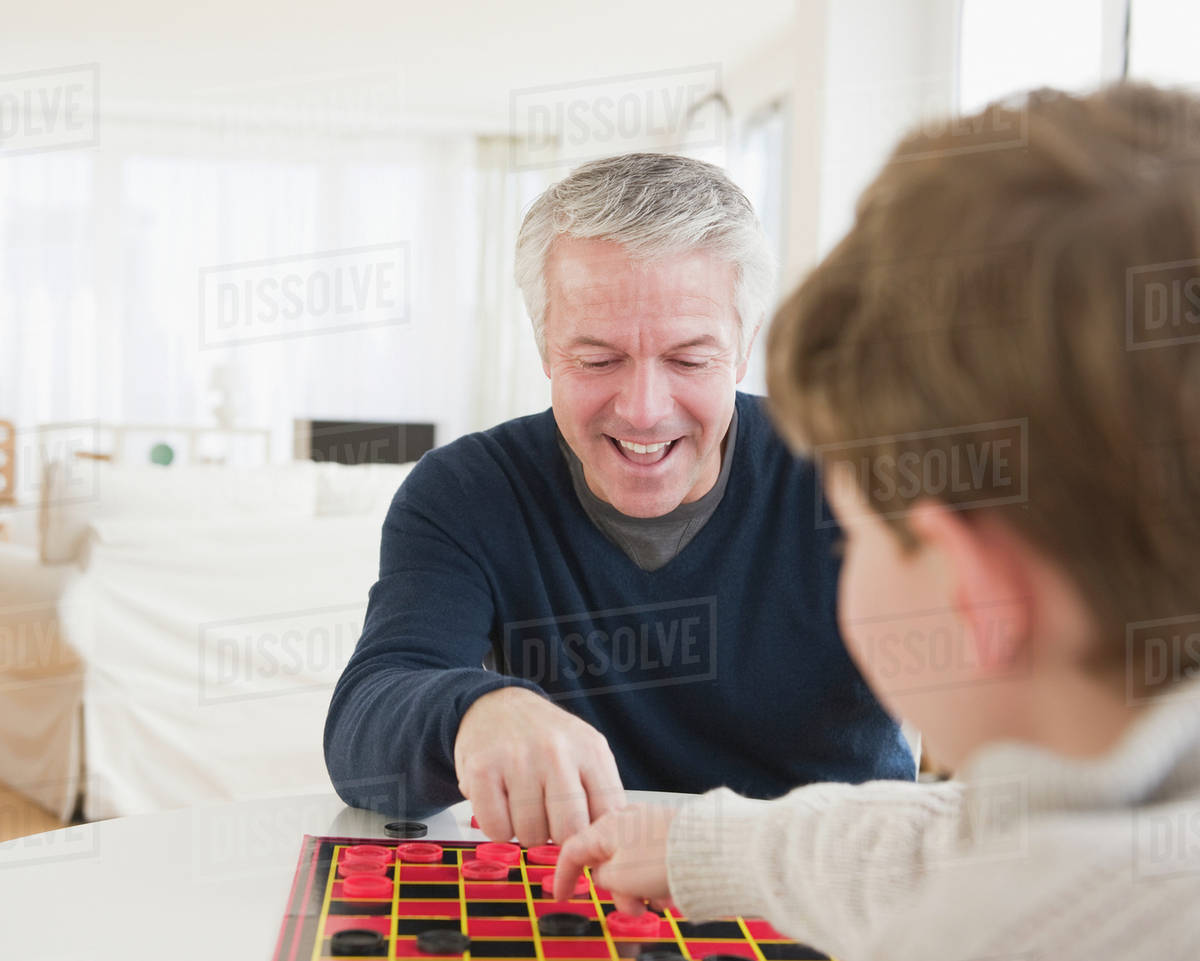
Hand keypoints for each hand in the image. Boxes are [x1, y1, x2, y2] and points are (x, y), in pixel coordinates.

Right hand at [454, 686, 624, 845]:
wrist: (496, 704)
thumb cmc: (544, 738)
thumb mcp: (586, 752)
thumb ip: (602, 795)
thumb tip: (606, 848)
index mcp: (591, 749)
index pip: (606, 817)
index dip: (594, 837)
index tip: (582, 837)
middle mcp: (557, 752)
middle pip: (568, 831)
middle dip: (558, 836)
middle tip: (549, 818)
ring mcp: (519, 759)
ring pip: (530, 835)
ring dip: (525, 831)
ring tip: (523, 803)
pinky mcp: (482, 769)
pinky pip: (496, 829)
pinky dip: (497, 827)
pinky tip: (501, 802)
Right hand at [553, 804, 676, 912]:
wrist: (706, 849)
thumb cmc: (661, 860)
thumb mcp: (618, 878)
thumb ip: (601, 878)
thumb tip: (603, 876)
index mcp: (604, 829)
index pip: (572, 851)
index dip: (563, 875)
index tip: (563, 895)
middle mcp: (624, 822)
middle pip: (606, 862)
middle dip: (617, 891)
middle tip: (633, 908)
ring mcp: (647, 826)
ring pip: (630, 865)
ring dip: (639, 890)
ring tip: (659, 902)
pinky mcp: (666, 833)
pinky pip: (651, 862)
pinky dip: (655, 880)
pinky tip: (669, 892)